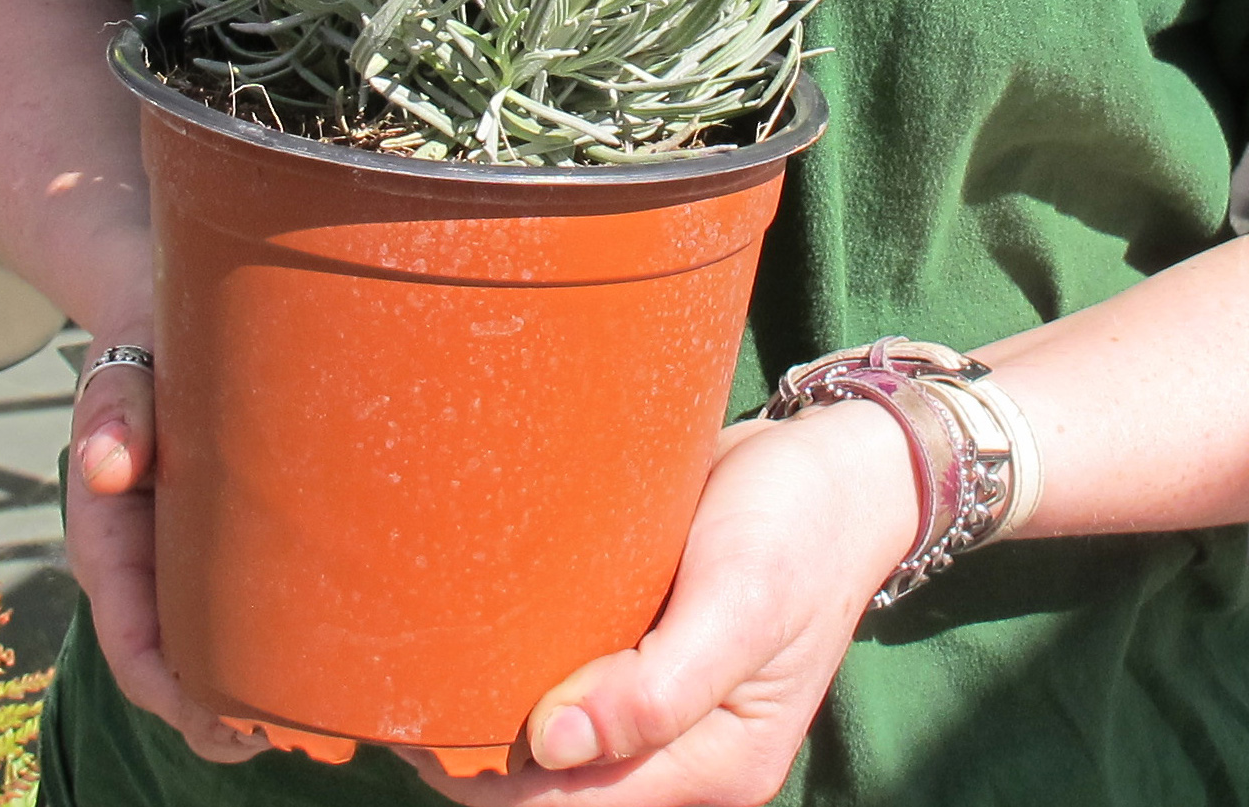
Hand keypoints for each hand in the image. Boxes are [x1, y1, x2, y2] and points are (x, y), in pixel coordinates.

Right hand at [66, 326, 268, 764]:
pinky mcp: (220, 529)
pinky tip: (319, 652)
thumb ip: (114, 412)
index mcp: (110, 535)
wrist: (160, 316)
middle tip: (280, 740)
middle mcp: (144, 556)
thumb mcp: (123, 371)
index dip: (173, 692)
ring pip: (210, 633)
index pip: (132, 637)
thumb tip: (106, 467)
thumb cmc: (144, 349)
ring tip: (310, 721)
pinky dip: (267, 633)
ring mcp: (182, 547)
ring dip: (247, 683)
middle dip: (217, 710)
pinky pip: (238, 593)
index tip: (222, 726)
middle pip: (175, 656)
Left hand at [397, 399, 919, 806]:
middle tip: (412, 685)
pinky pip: (581, 699)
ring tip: (436, 665)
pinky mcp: (655, 665)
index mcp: (715, 766)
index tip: (417, 723)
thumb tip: (553, 746)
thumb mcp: (741, 600)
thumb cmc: (795, 528)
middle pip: (558, 793)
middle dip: (483, 757)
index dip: (489, 784)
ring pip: (561, 753)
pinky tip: (489, 640)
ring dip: (501, 721)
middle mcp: (687, 758)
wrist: (837, 473)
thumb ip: (660, 689)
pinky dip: (530, 681)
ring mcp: (671, 717)